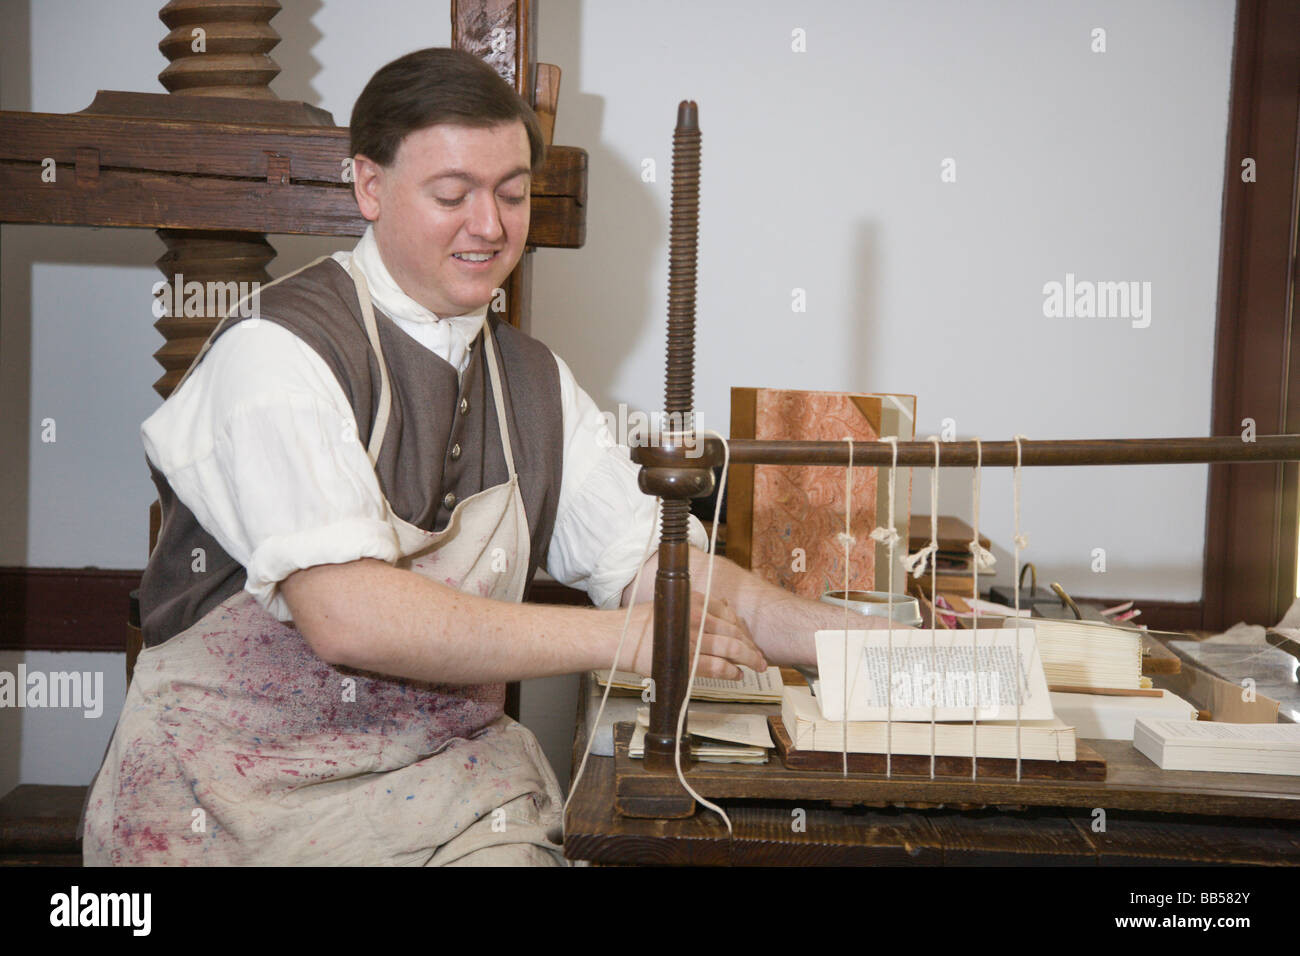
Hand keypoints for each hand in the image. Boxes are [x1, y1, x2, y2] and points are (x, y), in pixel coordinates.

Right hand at [617, 591, 766, 680]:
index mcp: (694, 602)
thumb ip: (696, 608)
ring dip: (749, 659)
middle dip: (751, 647)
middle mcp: (697, 617)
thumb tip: (723, 610)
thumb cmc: (641, 624)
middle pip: (735, 632)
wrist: (619, 637)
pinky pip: (717, 666)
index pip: (729, 614)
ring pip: (731, 648)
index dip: (744, 629)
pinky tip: (737, 675)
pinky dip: (731, 671)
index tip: (749, 638)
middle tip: (760, 657)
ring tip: (756, 666)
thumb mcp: (672, 605)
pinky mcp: (687, 659)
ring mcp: (693, 638)